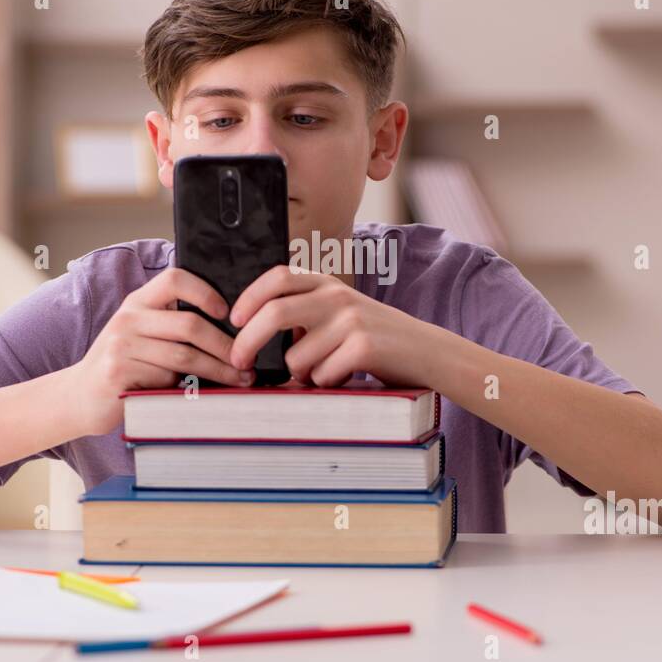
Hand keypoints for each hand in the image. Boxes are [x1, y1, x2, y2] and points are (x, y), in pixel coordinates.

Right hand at [67, 268, 252, 434]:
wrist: (80, 396)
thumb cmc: (124, 365)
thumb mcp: (142, 335)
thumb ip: (172, 325)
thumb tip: (232, 332)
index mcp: (138, 302)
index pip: (175, 279)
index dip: (206, 292)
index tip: (228, 314)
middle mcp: (128, 318)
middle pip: (189, 325)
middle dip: (225, 346)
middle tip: (246, 361)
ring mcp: (121, 345)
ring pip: (184, 356)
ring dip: (218, 371)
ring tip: (239, 380)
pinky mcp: (118, 373)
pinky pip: (165, 379)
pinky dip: (186, 388)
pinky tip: (198, 393)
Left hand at [228, 266, 436, 387]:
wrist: (427, 351)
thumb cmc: (377, 338)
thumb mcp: (340, 312)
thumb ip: (305, 312)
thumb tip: (252, 332)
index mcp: (328, 284)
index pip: (277, 278)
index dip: (249, 298)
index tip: (234, 321)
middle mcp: (338, 296)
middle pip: (274, 313)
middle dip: (248, 341)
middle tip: (238, 362)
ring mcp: (351, 320)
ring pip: (296, 357)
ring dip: (302, 375)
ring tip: (324, 373)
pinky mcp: (364, 346)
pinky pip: (321, 376)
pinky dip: (326, 384)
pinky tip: (346, 378)